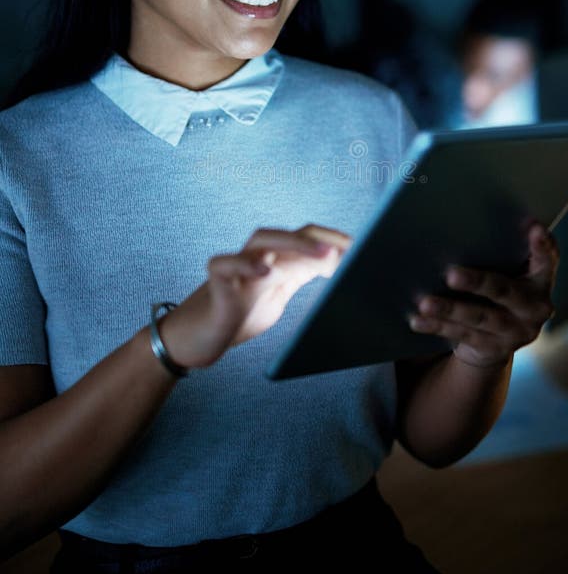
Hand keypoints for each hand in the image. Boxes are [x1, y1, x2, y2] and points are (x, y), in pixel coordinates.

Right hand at [159, 224, 350, 369]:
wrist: (197, 338)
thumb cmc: (239, 313)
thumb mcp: (279, 294)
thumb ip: (301, 274)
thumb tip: (337, 264)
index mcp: (274, 259)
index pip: (306, 238)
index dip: (333, 239)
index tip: (364, 247)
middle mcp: (256, 256)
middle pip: (289, 234)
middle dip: (321, 238)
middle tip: (351, 248)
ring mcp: (235, 266)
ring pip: (261, 240)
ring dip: (294, 243)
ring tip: (322, 255)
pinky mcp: (215, 283)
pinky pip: (225, 264)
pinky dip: (245, 264)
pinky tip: (266, 271)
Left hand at [409, 222, 558, 367]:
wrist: (497, 339)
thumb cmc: (499, 288)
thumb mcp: (508, 271)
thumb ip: (502, 252)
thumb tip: (461, 224)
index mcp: (541, 280)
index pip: (548, 260)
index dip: (543, 246)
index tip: (534, 229)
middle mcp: (535, 308)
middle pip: (505, 291)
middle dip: (478, 282)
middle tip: (451, 274)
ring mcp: (516, 331)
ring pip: (480, 318)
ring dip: (450, 310)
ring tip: (425, 303)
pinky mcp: (494, 348)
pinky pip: (463, 335)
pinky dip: (438, 326)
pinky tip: (418, 320)